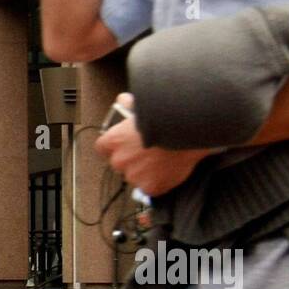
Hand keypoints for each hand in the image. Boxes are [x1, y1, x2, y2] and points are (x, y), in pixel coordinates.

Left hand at [94, 93, 210, 196]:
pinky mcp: (150, 188)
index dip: (113, 147)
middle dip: (131, 160)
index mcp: (114, 141)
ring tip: (162, 161)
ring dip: (145, 172)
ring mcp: (135, 176)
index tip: (122, 146)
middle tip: (148, 153)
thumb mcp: (142, 107)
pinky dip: (159, 182)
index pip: (102, 148)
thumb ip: (128, 105)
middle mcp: (120, 160)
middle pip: (119, 164)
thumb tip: (122, 100)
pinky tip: (169, 171)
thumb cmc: (164, 117)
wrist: (185, 133)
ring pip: (136, 177)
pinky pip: (152, 188)